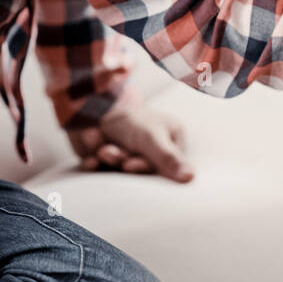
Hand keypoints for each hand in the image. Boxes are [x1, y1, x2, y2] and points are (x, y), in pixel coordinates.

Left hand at [67, 105, 194, 182]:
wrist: (91, 103)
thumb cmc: (129, 117)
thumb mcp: (151, 137)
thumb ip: (168, 158)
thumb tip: (191, 178)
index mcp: (172, 140)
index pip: (167, 166)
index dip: (145, 167)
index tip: (129, 165)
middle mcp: (154, 148)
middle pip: (142, 167)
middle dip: (123, 160)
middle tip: (108, 152)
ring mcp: (132, 152)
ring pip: (122, 169)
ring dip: (109, 159)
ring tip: (101, 149)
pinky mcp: (111, 158)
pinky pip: (105, 170)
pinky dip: (95, 163)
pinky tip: (91, 158)